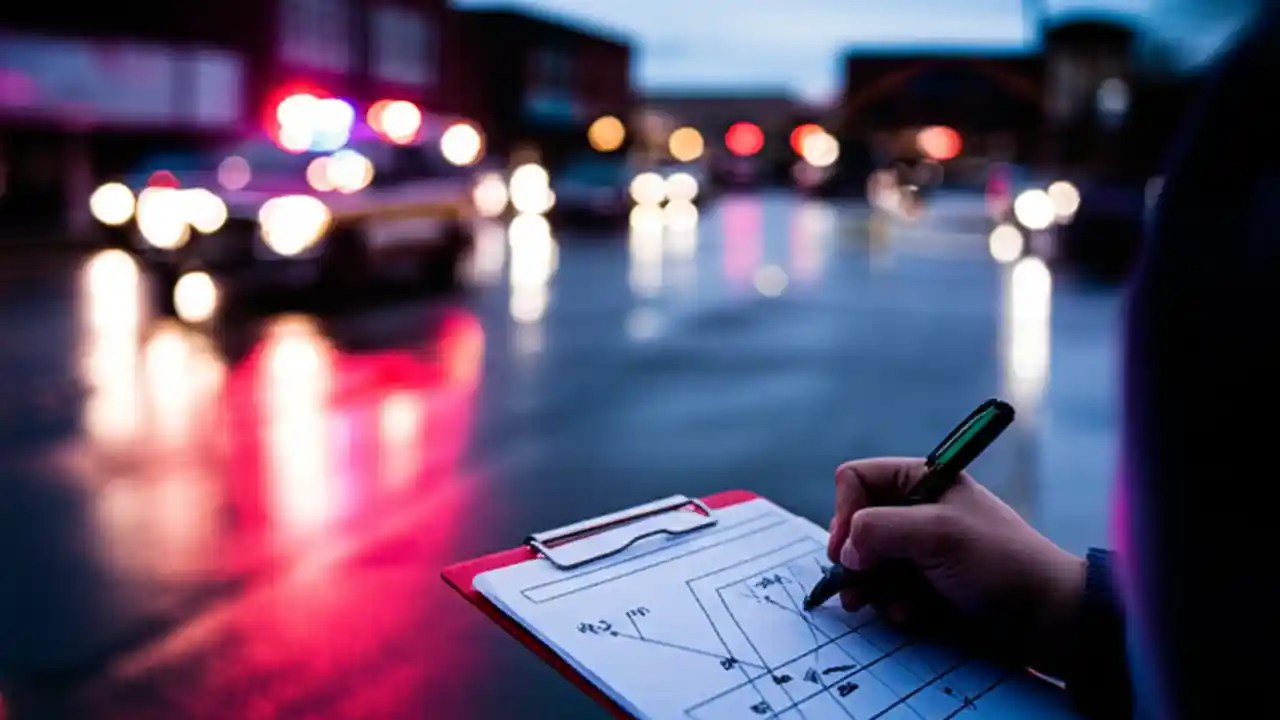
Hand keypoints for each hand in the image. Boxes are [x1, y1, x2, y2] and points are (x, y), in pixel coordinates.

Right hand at [828, 457, 1085, 670]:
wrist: (1043, 618)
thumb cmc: (997, 562)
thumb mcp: (939, 533)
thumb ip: (881, 529)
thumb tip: (845, 549)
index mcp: (920, 480)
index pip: (856, 480)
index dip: (846, 510)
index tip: (848, 547)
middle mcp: (913, 510)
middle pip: (854, 523)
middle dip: (855, 556)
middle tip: (858, 584)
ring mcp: (916, 549)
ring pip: (864, 561)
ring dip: (870, 586)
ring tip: (890, 606)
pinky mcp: (920, 584)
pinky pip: (882, 588)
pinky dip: (888, 603)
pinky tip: (908, 615)